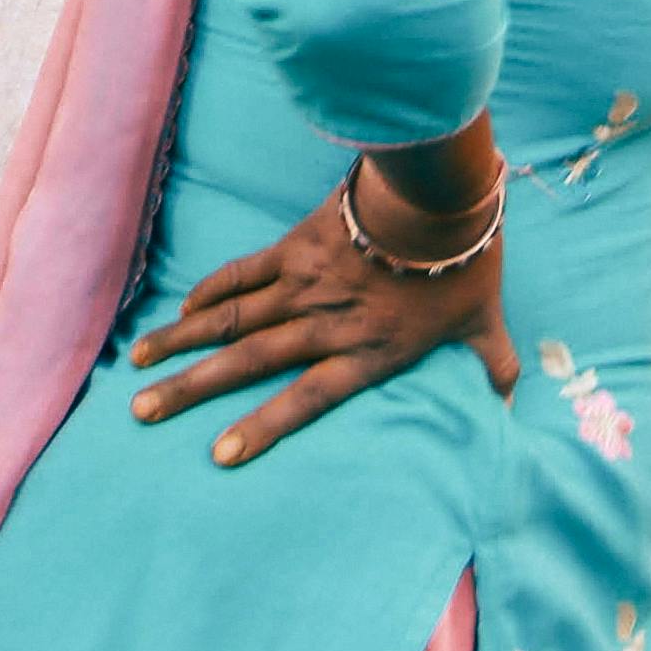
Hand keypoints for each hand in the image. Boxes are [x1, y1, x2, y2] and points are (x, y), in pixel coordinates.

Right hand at [132, 162, 517, 469]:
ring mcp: (304, 284)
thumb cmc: (467, 263)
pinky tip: (182, 311)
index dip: (264, 427)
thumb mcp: (485, 321)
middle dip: (191, 389)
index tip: (219, 455)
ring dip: (182, 341)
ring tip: (137, 364)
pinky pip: (243, 274)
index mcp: (368, 351)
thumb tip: (513, 400)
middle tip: (142, 411)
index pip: (307, 399)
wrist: (444, 195)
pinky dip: (211, 292)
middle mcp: (326, 323)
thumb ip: (494, 364)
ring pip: (230, 318)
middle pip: (248, 361)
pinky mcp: (295, 247)